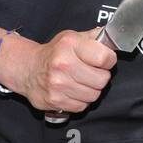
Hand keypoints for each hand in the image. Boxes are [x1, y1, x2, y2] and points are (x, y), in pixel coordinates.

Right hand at [2, 29, 116, 112]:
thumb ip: (94, 37)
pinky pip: (82, 106)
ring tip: (81, 81)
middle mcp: (63, 64)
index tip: (104, 60)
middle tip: (92, 72)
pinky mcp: (55, 100)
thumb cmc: (54, 53)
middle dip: (100, 76)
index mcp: (70, 45)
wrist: (28, 68)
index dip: (109, 60)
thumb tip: (113, 37)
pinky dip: (81, 100)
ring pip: (94, 95)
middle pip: (102, 79)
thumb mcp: (73, 37)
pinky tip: (73, 90)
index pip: (105, 58)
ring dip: (91, 89)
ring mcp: (58, 84)